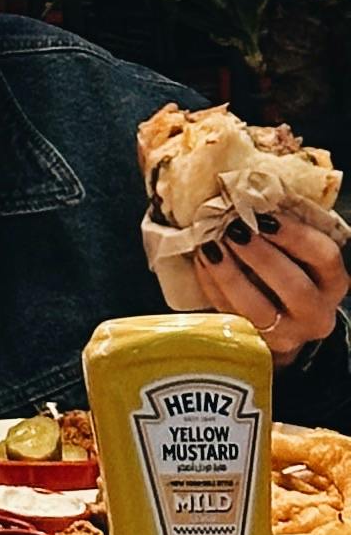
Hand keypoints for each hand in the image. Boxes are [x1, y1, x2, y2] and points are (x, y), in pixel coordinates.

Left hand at [191, 214, 350, 365]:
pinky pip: (230, 315)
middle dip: (260, 256)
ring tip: (210, 245)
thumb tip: (246, 192)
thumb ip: (280, 227)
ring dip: (229, 273)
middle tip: (234, 230)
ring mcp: (287, 333)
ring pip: (258, 308)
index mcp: (332, 281)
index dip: (294, 234)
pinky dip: (212, 286)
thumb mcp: (295, 250)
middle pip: (294, 286)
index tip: (264, 215)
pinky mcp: (254, 342)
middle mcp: (316, 312)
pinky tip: (202, 261)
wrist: (278, 320)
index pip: (323, 256)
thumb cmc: (285, 268)